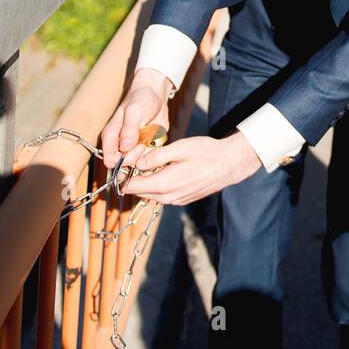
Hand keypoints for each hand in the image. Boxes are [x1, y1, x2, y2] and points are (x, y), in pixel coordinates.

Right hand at [100, 67, 172, 169]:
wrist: (154, 95)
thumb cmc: (141, 98)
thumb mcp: (135, 110)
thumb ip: (129, 128)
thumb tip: (124, 147)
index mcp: (111, 136)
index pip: (110, 160)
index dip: (123, 159)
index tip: (137, 147)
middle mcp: (118, 144)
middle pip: (122, 166)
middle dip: (135, 159)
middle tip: (144, 145)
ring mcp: (131, 148)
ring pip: (135, 165)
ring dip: (144, 158)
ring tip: (149, 143)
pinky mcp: (143, 148)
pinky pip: (146, 160)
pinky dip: (151, 157)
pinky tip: (154, 145)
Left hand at [120, 131, 262, 205]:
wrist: (229, 164)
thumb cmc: (206, 152)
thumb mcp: (179, 148)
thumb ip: (155, 156)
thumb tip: (136, 162)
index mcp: (163, 184)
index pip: (130, 186)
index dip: (121, 176)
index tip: (120, 163)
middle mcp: (167, 197)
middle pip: (138, 192)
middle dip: (131, 178)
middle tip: (131, 160)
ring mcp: (175, 200)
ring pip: (149, 194)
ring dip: (145, 181)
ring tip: (146, 164)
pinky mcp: (181, 199)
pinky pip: (161, 195)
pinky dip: (156, 184)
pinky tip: (163, 170)